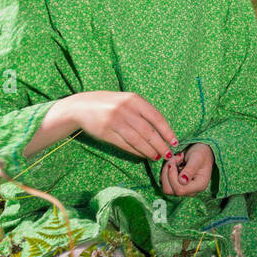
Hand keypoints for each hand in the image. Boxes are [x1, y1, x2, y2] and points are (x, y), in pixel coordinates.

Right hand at [64, 91, 178, 161]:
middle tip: (168, 155)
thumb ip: (142, 112)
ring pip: (137, 140)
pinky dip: (135, 151)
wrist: (81, 106)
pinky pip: (124, 144)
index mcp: (134, 99)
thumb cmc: (110, 104)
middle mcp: (125, 109)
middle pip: (148, 131)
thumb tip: (162, 132)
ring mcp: (114, 120)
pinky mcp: (104, 132)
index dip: (167, 131)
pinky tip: (142, 155)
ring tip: (157, 157)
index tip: (175, 142)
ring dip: (149, 151)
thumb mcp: (127, 101)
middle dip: (160, 145)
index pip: (156, 117)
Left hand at [161, 142, 213, 196]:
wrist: (201, 152)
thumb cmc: (201, 153)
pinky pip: (164, 183)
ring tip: (173, 161)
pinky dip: (165, 172)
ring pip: (166, 188)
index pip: (180, 190)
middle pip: (170, 190)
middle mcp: (191, 191)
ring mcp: (183, 190)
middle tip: (174, 158)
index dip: (173, 176)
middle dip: (168, 173)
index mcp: (199, 186)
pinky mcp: (176, 186)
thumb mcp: (197, 158)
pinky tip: (173, 164)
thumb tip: (182, 182)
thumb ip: (191, 169)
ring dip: (166, 172)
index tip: (176, 159)